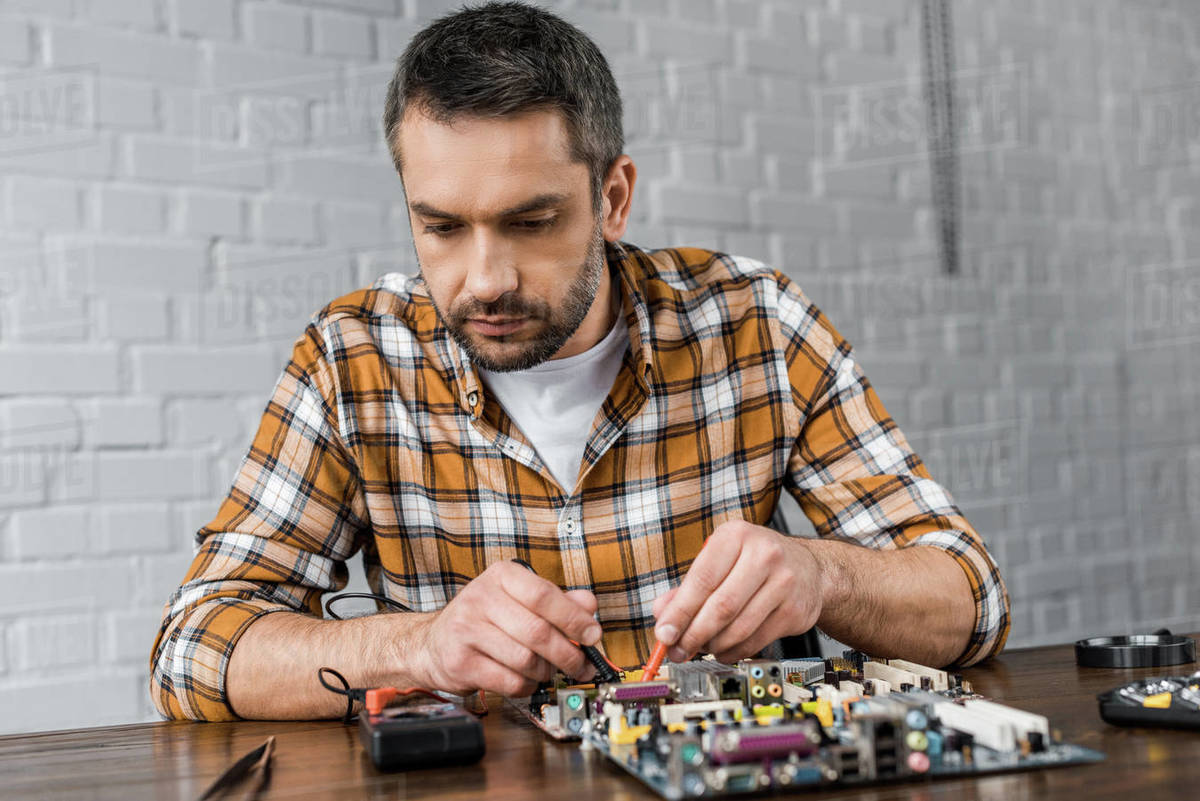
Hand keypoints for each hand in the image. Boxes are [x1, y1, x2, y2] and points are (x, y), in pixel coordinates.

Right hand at [409, 561, 600, 696]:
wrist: (431, 643)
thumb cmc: (483, 620)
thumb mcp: (518, 600)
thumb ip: (556, 601)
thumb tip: (589, 605)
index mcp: (501, 576)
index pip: (544, 595)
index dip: (574, 618)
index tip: (593, 635)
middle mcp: (480, 598)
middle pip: (537, 631)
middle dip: (567, 654)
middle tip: (580, 665)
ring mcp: (466, 629)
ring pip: (525, 659)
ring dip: (544, 672)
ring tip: (546, 670)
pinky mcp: (460, 662)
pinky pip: (508, 681)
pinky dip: (525, 686)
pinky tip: (525, 680)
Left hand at [651, 520, 822, 663]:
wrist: (809, 568)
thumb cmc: (755, 561)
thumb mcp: (720, 560)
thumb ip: (688, 586)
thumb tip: (662, 614)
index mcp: (736, 536)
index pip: (702, 579)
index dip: (680, 611)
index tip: (664, 632)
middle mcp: (763, 555)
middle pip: (721, 606)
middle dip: (693, 634)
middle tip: (677, 650)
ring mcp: (783, 583)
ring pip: (739, 627)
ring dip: (713, 646)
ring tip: (700, 649)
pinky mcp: (794, 611)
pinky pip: (756, 640)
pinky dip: (734, 651)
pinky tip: (723, 650)